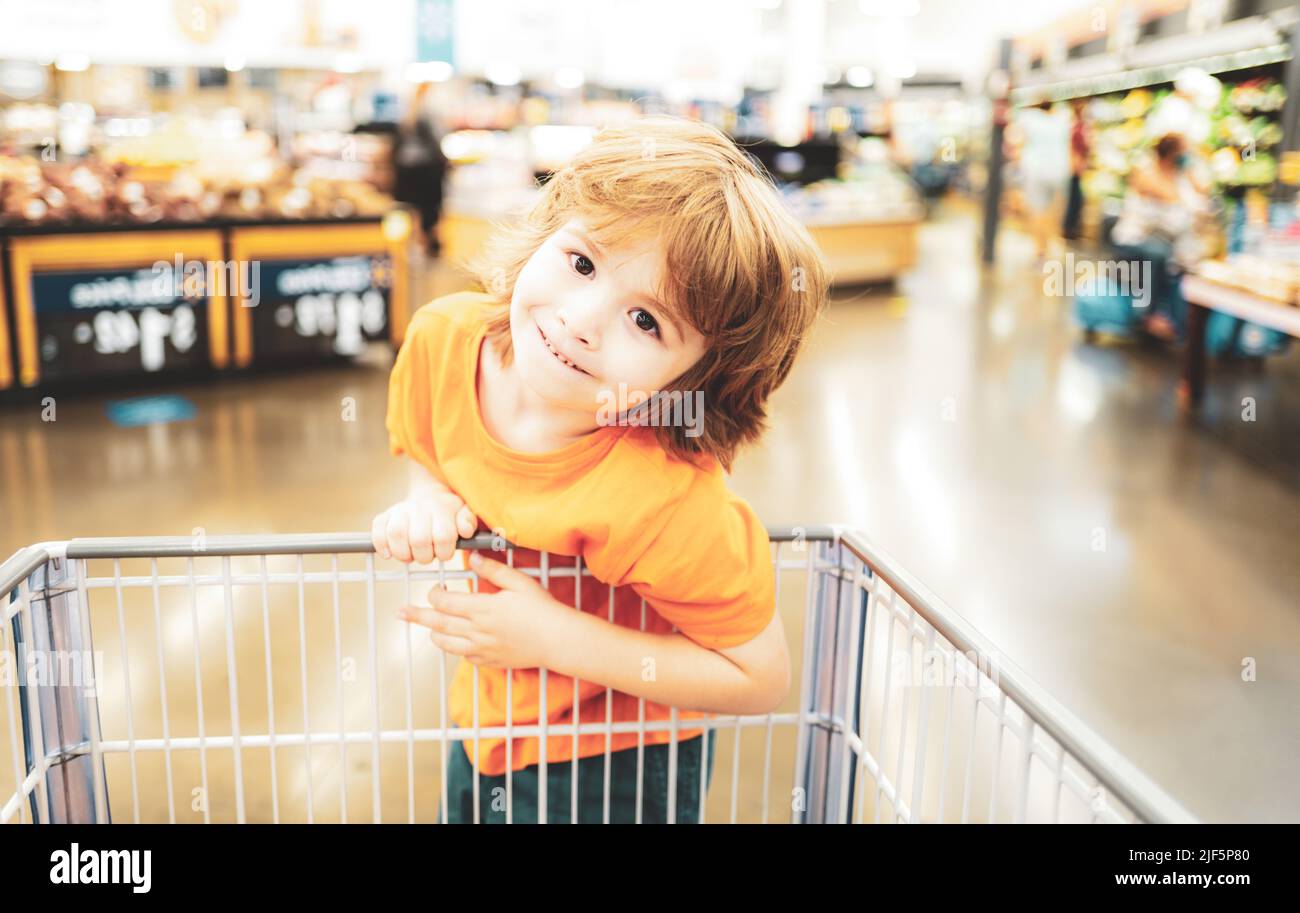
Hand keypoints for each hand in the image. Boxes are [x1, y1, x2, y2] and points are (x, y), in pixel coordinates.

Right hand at [371, 491, 476, 563]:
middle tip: (427, 556)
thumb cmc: (451, 512)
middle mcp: (420, 508)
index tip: (444, 552)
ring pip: (396, 534)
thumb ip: (468, 521)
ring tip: (410, 556)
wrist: (432, 495)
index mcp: (442, 509)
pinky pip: (377, 528)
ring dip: (403, 553)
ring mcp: (401, 510)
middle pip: (419, 539)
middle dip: (424, 556)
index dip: (444, 552)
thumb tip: (465, 530)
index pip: (443, 536)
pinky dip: (381, 544)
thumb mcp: (465, 513)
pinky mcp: (385, 515)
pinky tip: (389, 554)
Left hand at [396, 551, 569, 668]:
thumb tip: (471, 557)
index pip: (444, 602)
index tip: (435, 588)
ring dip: (433, 633)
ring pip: (445, 643)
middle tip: (399, 613)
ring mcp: (481, 649)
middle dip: (416, 616)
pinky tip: (456, 641)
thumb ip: (492, 570)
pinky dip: (455, 648)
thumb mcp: (519, 582)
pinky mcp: (489, 661)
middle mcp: (476, 631)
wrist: (557, 640)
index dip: (434, 594)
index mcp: (481, 608)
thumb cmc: (541, 609)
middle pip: (437, 623)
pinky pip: (463, 656)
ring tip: (427, 627)